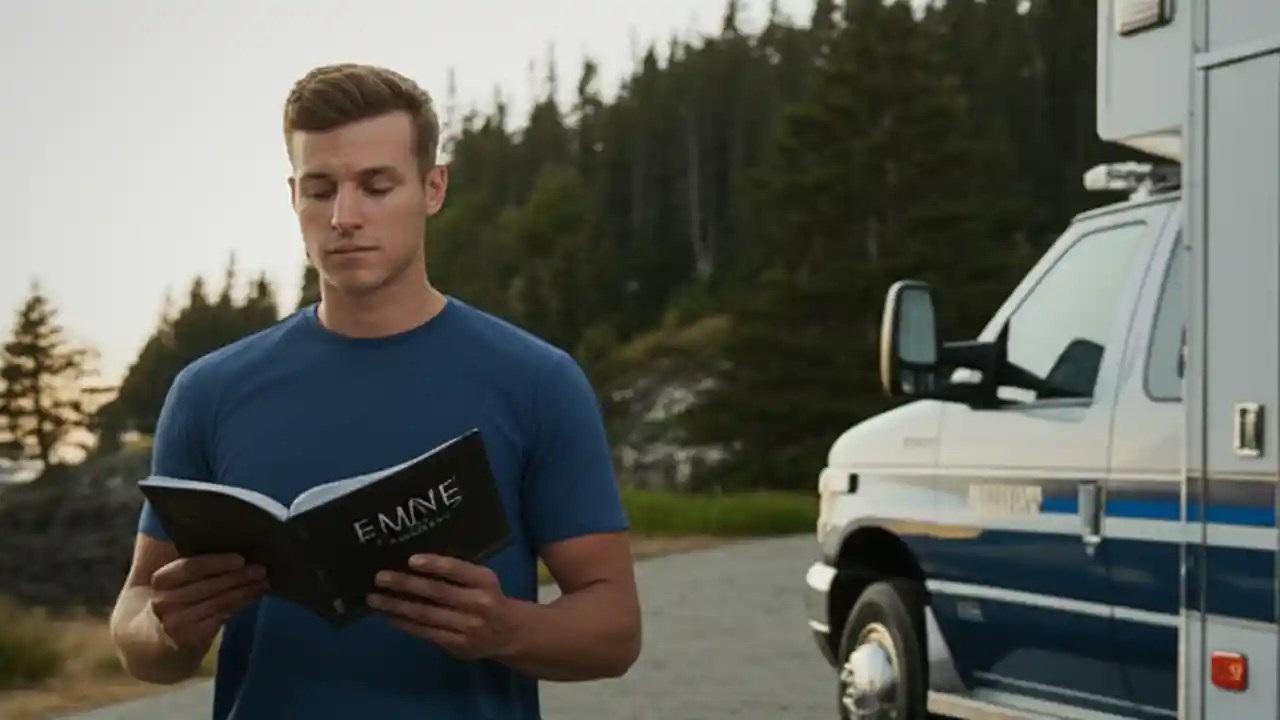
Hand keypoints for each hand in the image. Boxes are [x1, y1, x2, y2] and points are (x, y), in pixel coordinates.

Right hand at [147, 553, 267, 652]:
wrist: (152, 639)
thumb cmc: (170, 598)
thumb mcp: (170, 579)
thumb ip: (190, 563)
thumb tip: (230, 542)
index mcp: (159, 580)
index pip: (189, 567)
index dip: (216, 562)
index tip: (240, 558)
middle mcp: (164, 602)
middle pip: (209, 585)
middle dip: (239, 576)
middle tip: (261, 569)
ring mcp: (176, 623)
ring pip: (219, 602)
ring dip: (245, 591)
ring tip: (263, 581)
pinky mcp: (190, 639)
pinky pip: (222, 617)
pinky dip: (240, 605)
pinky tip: (253, 596)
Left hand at [369, 554, 521, 660]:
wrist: (509, 633)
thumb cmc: (488, 597)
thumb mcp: (482, 580)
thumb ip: (457, 573)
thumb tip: (411, 563)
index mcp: (485, 581)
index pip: (459, 570)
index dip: (435, 564)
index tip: (411, 559)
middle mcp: (478, 603)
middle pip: (437, 592)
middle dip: (406, 584)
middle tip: (380, 577)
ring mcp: (467, 627)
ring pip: (426, 615)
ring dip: (397, 606)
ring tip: (374, 599)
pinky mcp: (457, 645)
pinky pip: (426, 633)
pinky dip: (405, 624)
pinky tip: (389, 616)